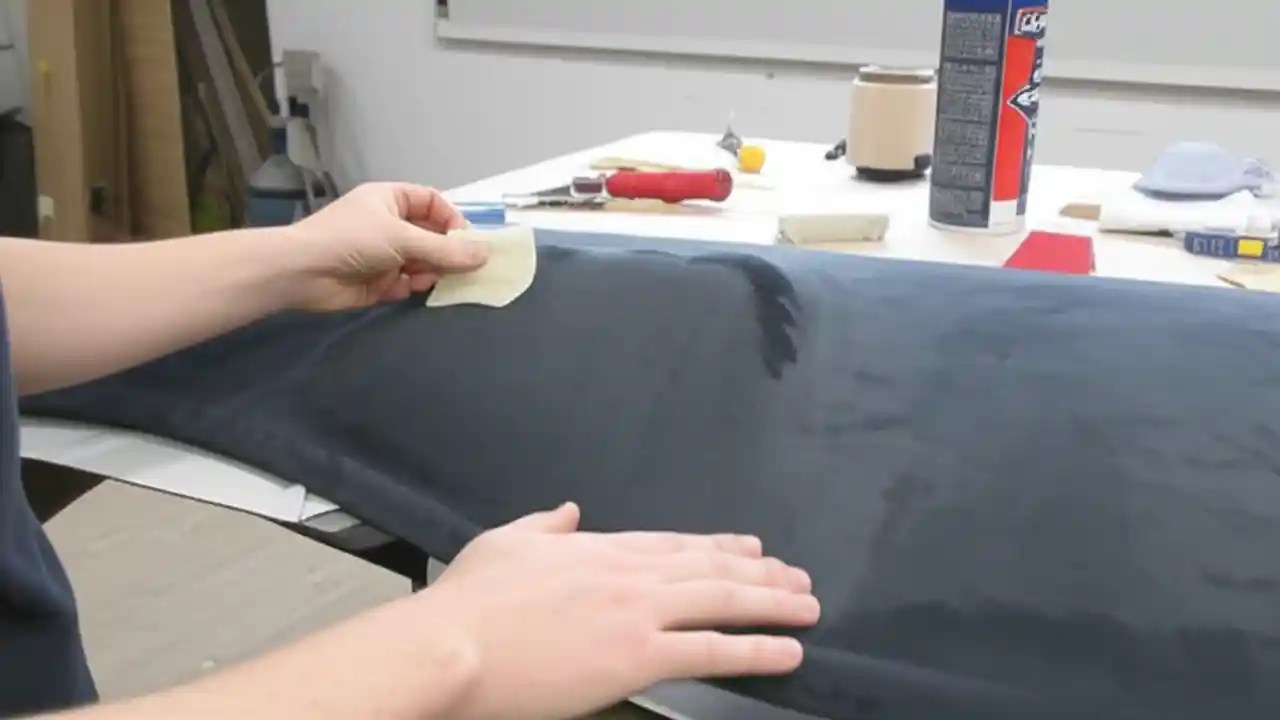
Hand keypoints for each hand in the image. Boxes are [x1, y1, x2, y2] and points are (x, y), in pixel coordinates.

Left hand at [285, 182, 488, 310]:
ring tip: (425, 278)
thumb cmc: (351, 240)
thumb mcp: (403, 238)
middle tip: (461, 267)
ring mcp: (383, 254)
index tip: (466, 239)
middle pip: (430, 236)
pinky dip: (410, 287)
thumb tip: (485, 254)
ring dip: (428, 271)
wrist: (303, 272)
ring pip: (422, 262)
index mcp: (390, 200)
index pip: (432, 202)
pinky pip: (406, 283)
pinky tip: (405, 288)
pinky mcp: (377, 282)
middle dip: (444, 251)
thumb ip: (446, 250)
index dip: (451, 218)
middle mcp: (388, 224)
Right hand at [421, 502, 820, 719]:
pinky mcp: (639, 656)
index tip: (751, 547)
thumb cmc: (468, 602)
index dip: (717, 546)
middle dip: (759, 571)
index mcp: (597, 548)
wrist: (451, 645)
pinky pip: (712, 650)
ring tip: (808, 605)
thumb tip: (568, 511)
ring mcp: (638, 612)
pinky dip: (757, 649)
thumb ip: (543, 526)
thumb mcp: (503, 543)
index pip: (672, 544)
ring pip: (723, 601)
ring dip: (772, 603)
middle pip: (709, 567)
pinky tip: (789, 651)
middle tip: (797, 576)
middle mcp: (628, 573)